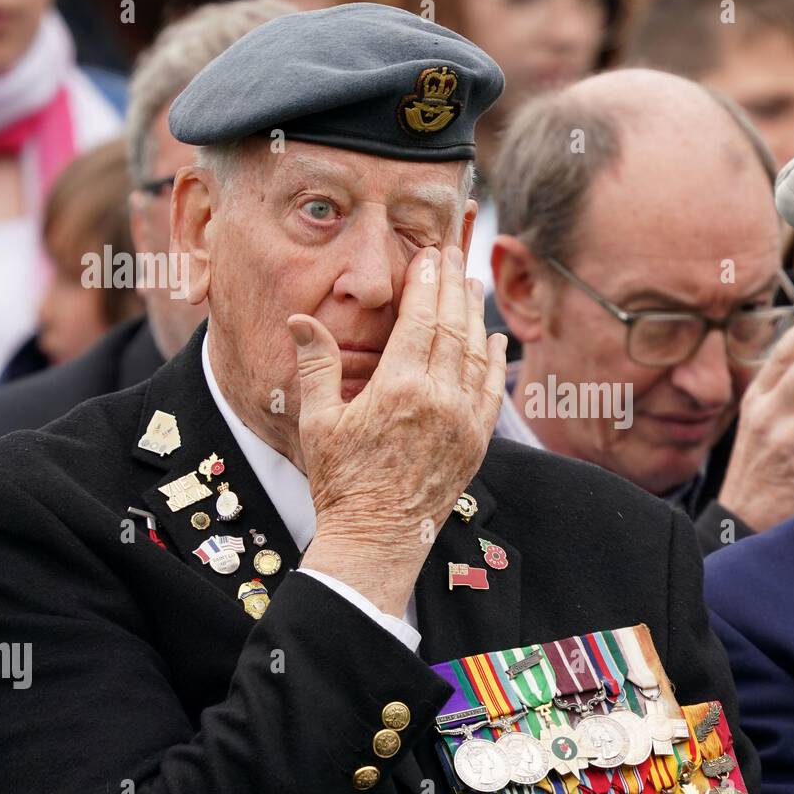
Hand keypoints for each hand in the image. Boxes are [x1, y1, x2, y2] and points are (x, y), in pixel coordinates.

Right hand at [294, 245, 507, 614]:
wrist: (378, 537)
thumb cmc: (341, 481)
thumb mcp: (318, 421)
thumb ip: (317, 365)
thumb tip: (301, 319)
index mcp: (400, 389)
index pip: (421, 320)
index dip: (426, 283)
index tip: (428, 256)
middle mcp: (440, 400)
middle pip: (453, 328)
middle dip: (452, 287)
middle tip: (452, 255)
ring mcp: (464, 422)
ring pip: (476, 355)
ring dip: (474, 316)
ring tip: (470, 285)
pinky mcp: (477, 442)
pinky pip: (492, 390)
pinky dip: (493, 360)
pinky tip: (490, 339)